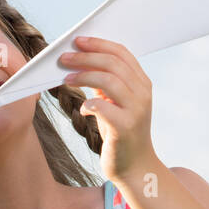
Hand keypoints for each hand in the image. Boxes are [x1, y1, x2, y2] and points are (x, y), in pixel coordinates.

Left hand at [58, 36, 156, 182]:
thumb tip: (79, 60)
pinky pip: (103, 107)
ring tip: (66, 79)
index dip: (98, 44)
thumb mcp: (116, 102)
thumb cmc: (120, 132)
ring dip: (83, 76)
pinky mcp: (126, 127)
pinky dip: (88, 105)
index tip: (77, 41)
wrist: (135, 167)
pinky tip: (83, 110)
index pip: (122, 53)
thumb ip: (106, 82)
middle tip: (64, 58)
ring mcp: (137, 110)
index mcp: (142, 83)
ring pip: (109, 80)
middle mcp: (143, 93)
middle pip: (113, 64)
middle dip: (86, 57)